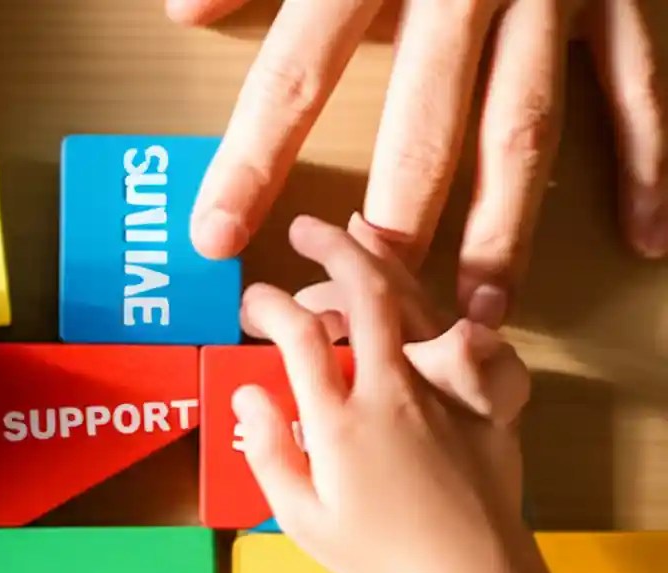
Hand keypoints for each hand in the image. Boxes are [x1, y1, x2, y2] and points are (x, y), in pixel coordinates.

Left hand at [171, 0, 667, 326]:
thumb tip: (182, 11)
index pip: (298, 74)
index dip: (253, 161)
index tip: (218, 237)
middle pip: (426, 119)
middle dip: (396, 217)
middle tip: (366, 303)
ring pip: (528, 124)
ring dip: (506, 225)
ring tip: (480, 312)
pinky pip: (636, 85)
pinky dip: (646, 161)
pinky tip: (646, 236)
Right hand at [234, 215, 536, 572]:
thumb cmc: (381, 560)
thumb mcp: (302, 519)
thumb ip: (269, 450)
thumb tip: (245, 393)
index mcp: (341, 422)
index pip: (298, 336)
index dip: (269, 305)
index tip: (251, 301)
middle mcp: (394, 392)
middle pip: (366, 294)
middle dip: (332, 249)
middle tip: (304, 229)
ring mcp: (446, 393)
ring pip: (417, 303)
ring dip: (384, 261)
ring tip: (358, 234)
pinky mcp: (487, 404)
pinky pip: (478, 341)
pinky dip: (453, 309)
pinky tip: (432, 300)